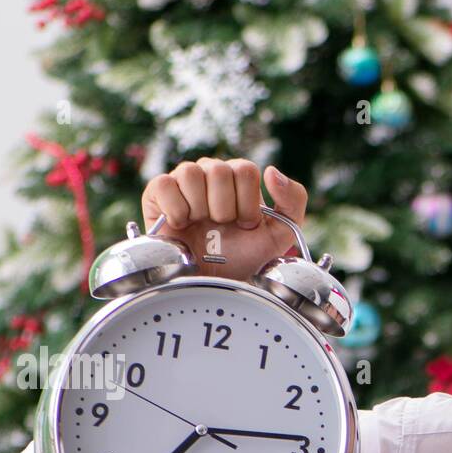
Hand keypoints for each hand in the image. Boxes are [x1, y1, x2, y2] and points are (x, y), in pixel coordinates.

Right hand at [140, 159, 308, 282]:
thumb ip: (293, 200)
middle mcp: (211, 172)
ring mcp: (183, 180)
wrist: (213, 282)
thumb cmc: (244, 257)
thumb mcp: (280, 234)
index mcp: (239, 177)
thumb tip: (272, 171)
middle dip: (226, 210)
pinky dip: (177, 210)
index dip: (247, 204)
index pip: (246, 170)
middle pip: (220, 171)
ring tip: (202, 227)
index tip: (245, 225)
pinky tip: (182, 225)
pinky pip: (165, 184)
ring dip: (201, 210)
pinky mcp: (158, 192)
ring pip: (191, 173)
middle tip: (223, 229)